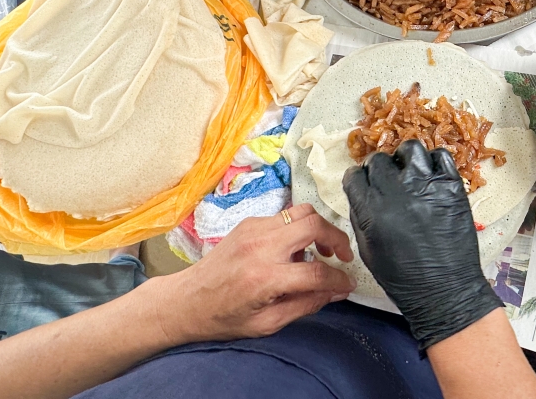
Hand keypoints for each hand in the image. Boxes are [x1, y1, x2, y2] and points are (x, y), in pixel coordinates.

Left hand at [154, 204, 355, 342]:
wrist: (186, 300)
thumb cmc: (223, 318)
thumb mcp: (266, 324)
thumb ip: (305, 305)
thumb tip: (336, 292)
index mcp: (264, 278)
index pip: (316, 272)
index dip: (339, 279)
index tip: (348, 284)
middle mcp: (261, 247)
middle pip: (314, 225)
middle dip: (337, 238)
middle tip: (342, 256)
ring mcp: (254, 229)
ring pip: (302, 211)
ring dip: (319, 228)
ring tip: (322, 249)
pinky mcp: (249, 223)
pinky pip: (285, 216)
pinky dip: (298, 228)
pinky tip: (294, 249)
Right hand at [343, 140, 502, 349]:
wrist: (444, 290)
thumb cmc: (402, 276)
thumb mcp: (367, 249)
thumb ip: (361, 215)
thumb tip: (362, 192)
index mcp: (371, 209)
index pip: (355, 175)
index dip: (359, 179)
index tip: (365, 184)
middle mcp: (396, 191)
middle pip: (380, 160)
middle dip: (379, 168)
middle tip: (388, 180)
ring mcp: (426, 185)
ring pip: (410, 149)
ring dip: (406, 159)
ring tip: (410, 173)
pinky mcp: (452, 186)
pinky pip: (441, 156)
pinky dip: (434, 162)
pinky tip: (432, 176)